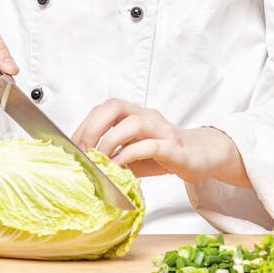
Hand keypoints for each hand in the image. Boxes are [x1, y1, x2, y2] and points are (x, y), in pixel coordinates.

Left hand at [70, 99, 237, 184]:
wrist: (201, 156)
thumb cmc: (163, 154)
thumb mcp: (133, 153)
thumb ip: (113, 155)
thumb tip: (84, 165)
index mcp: (135, 113)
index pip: (105, 108)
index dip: (86, 123)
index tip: (72, 145)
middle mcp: (148, 116)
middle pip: (116, 107)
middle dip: (94, 126)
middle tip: (82, 149)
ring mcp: (162, 130)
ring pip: (134, 123)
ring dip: (111, 141)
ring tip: (101, 160)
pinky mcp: (174, 148)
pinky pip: (151, 145)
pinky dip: (131, 154)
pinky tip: (120, 166)